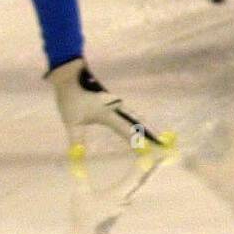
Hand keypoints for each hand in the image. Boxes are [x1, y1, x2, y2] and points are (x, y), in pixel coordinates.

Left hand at [46, 58, 171, 155]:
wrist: (70, 76)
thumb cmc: (70, 99)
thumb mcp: (71, 122)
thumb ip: (76, 140)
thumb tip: (78, 157)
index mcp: (108, 113)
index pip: (127, 130)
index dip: (139, 141)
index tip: (150, 150)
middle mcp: (116, 107)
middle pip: (137, 123)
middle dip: (150, 134)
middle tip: (163, 145)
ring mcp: (115, 103)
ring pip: (135, 116)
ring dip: (145, 127)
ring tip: (157, 137)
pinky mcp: (112, 101)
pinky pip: (129, 113)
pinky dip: (137, 120)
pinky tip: (141, 124)